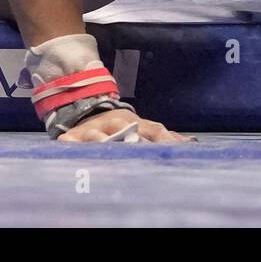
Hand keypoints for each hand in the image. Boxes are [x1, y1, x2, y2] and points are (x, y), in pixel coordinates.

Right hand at [56, 109, 193, 142]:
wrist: (81, 110)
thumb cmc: (116, 127)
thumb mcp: (140, 127)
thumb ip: (162, 137)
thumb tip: (191, 144)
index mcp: (132, 121)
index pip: (152, 129)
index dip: (165, 139)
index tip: (178, 150)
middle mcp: (113, 122)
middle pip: (125, 129)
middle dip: (135, 140)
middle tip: (146, 151)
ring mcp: (91, 130)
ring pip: (97, 136)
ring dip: (103, 142)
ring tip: (109, 149)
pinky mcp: (70, 138)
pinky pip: (69, 142)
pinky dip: (71, 146)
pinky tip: (73, 151)